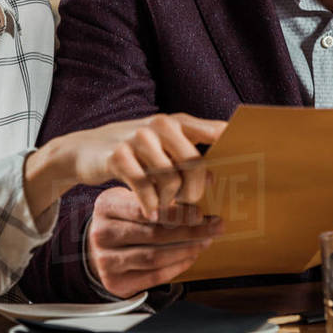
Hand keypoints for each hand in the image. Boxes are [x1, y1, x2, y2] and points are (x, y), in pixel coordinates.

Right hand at [25, 113, 225, 221]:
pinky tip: (149, 211)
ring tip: (164, 207)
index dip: (233, 144)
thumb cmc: (132, 150)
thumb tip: (218, 177)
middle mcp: (159, 125)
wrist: (84, 149)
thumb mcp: (160, 146)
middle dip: (195, 190)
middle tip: (189, 203)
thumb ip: (189, 155)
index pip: (214, 130)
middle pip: (194, 162)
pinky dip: (150, 205)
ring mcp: (138, 139)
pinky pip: (145, 188)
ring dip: (170, 201)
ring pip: (170, 179)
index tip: (248, 161)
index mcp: (176, 121)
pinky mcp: (118, 156)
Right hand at [87, 186, 223, 297]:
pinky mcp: (114, 282)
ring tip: (206, 241)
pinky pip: (153, 276)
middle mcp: (102, 233)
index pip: (144, 209)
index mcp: (106, 206)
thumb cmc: (124, 218)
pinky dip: (177, 266)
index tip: (200, 212)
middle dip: (190, 231)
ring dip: (186, 249)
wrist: (97, 247)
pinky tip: (191, 256)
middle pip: (153, 234)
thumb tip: (208, 180)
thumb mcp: (134, 197)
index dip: (174, 212)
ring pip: (154, 256)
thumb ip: (164, 191)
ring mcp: (105, 260)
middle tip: (214, 227)